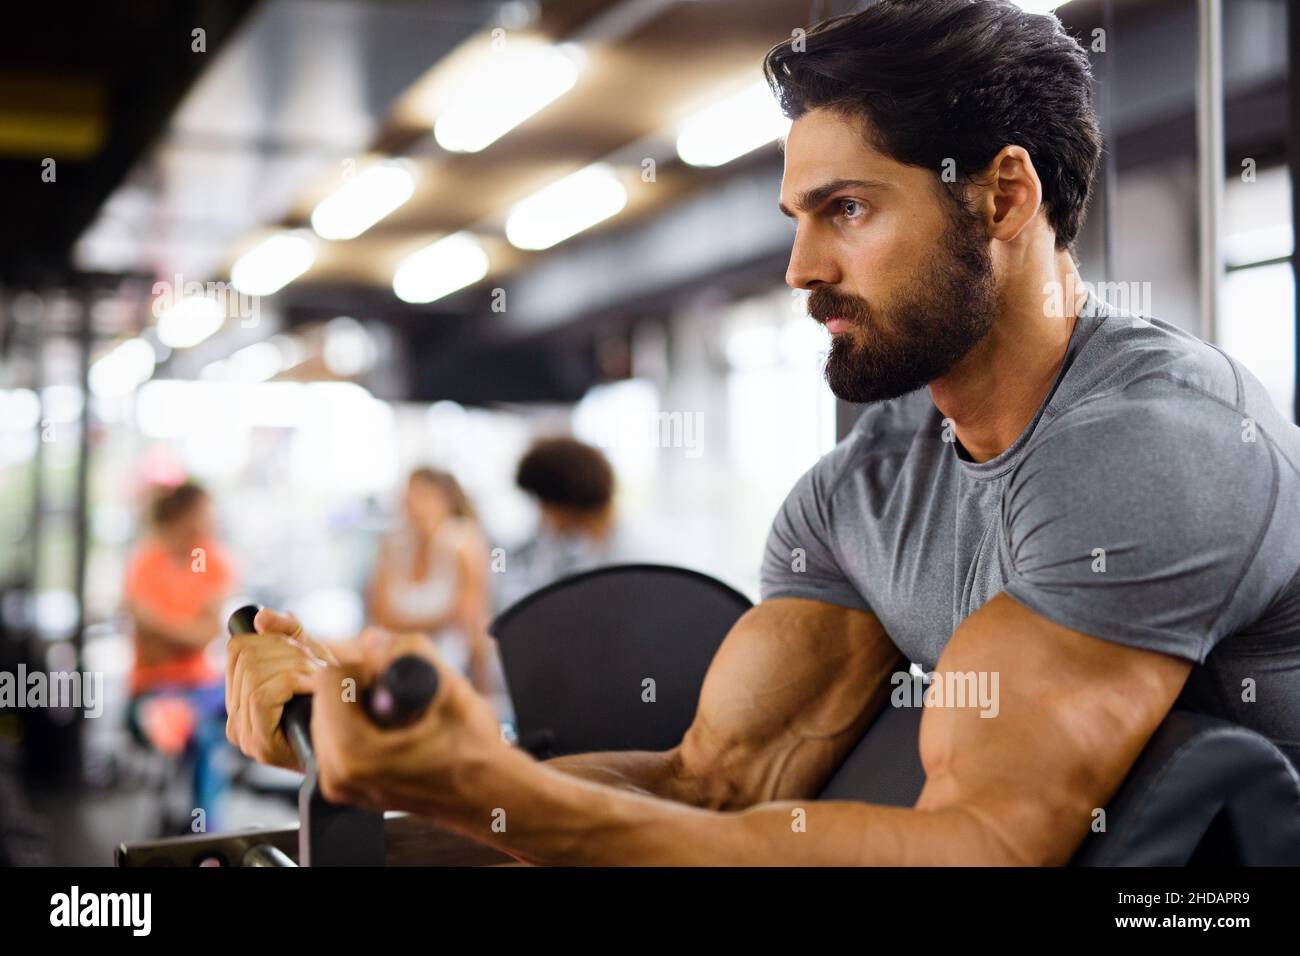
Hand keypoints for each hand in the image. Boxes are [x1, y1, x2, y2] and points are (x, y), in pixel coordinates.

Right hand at [225, 608, 346, 769]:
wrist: (356, 750)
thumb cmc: (333, 702)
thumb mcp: (309, 660)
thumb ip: (287, 634)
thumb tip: (260, 618)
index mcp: (240, 698)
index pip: (237, 649)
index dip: (270, 637)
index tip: (301, 645)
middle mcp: (235, 718)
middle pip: (245, 656)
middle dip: (287, 650)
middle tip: (316, 662)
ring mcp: (244, 733)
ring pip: (254, 672)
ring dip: (294, 665)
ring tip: (318, 675)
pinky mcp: (259, 742)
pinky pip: (263, 695)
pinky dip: (292, 682)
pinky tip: (313, 686)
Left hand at [309, 630, 507, 822]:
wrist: (485, 793)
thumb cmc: (474, 750)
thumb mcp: (450, 689)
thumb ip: (409, 653)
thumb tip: (371, 638)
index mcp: (355, 752)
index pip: (332, 679)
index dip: (367, 667)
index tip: (395, 678)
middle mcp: (337, 774)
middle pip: (326, 696)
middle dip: (360, 684)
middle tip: (399, 696)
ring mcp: (338, 784)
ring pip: (327, 714)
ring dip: (358, 702)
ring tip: (398, 716)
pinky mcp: (342, 787)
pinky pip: (334, 735)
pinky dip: (357, 722)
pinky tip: (389, 730)